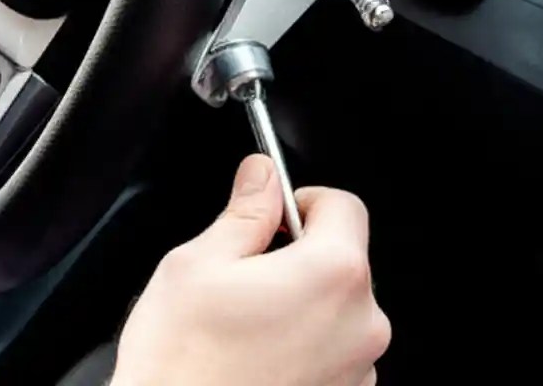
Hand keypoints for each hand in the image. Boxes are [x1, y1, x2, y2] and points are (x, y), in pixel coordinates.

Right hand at [111, 155, 390, 385]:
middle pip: (342, 260)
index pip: (343, 205)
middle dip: (297, 257)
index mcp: (331, 274)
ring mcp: (358, 368)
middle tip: (242, 277)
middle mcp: (361, 323)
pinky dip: (303, 345)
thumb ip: (243, 212)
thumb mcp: (197, 264)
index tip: (270, 217)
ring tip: (245, 326)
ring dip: (301, 304)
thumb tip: (261, 175)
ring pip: (336, 308)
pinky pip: (334, 351)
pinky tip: (257, 356)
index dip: (300, 201)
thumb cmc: (181, 364)